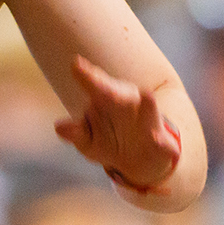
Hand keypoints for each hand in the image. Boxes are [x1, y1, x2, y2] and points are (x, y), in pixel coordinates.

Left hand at [53, 55, 181, 191]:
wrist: (140, 161)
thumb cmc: (109, 141)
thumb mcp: (88, 141)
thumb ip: (76, 133)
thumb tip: (60, 127)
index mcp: (107, 100)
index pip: (95, 85)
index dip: (86, 75)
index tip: (76, 64)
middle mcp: (129, 105)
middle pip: (120, 93)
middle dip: (111, 88)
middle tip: (97, 81)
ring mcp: (148, 122)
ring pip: (148, 110)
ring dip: (148, 106)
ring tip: (147, 95)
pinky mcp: (163, 144)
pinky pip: (164, 142)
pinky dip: (162, 141)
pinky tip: (157, 139)